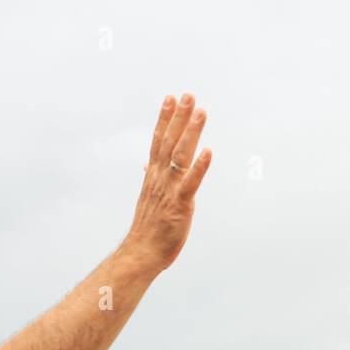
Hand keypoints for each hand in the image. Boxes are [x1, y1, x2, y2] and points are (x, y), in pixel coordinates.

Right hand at [125, 93, 211, 272]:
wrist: (141, 254)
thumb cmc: (147, 229)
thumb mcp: (148, 199)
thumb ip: (150, 178)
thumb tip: (146, 165)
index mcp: (153, 177)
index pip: (158, 142)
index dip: (164, 119)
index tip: (170, 98)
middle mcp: (160, 179)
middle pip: (169, 142)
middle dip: (179, 118)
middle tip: (188, 95)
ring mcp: (169, 191)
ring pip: (180, 156)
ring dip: (191, 133)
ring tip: (201, 112)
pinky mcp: (180, 205)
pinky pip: (190, 183)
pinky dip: (200, 167)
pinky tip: (209, 151)